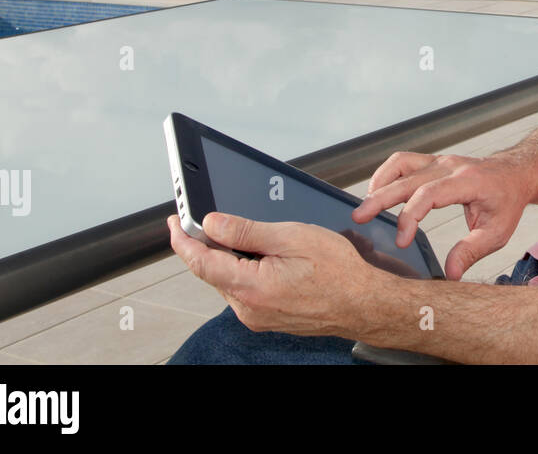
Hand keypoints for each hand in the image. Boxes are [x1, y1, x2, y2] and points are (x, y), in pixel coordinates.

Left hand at [167, 212, 383, 337]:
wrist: (362, 303)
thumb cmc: (338, 271)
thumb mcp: (292, 237)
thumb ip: (247, 231)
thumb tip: (213, 223)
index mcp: (252, 287)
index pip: (201, 262)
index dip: (183, 240)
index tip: (175, 223)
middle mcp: (248, 308)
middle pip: (212, 271)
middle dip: (208, 244)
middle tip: (210, 220)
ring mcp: (256, 316)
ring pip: (228, 281)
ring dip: (229, 258)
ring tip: (253, 238)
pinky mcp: (265, 318)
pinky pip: (243, 290)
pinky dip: (244, 271)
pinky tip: (263, 258)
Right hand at [352, 152, 534, 280]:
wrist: (516, 173)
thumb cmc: (507, 202)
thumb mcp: (498, 232)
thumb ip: (472, 251)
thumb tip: (451, 274)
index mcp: (467, 181)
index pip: (430, 193)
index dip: (411, 215)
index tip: (401, 241)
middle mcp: (450, 166)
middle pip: (408, 178)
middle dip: (381, 198)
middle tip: (360, 218)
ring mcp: (440, 161)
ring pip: (401, 163)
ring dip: (380, 182)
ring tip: (365, 206)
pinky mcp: (432, 162)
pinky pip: (403, 162)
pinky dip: (386, 175)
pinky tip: (378, 194)